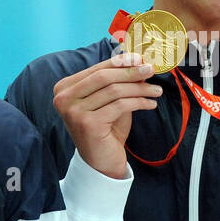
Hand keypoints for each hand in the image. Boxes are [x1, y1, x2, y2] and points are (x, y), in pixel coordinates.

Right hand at [53, 53, 160, 178]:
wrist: (101, 161)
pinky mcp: (88, 124)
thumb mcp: (108, 100)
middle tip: (151, 71)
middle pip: (104, 77)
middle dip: (131, 72)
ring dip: (139, 88)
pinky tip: (150, 104)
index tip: (140, 59)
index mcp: (64, 88)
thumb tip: (138, 61)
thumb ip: (116, 81)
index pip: (96, 69)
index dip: (120, 62)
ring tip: (156, 90)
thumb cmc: (105, 128)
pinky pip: (120, 106)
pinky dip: (139, 102)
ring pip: (114, 91)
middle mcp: (64, 98)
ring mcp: (74, 112)